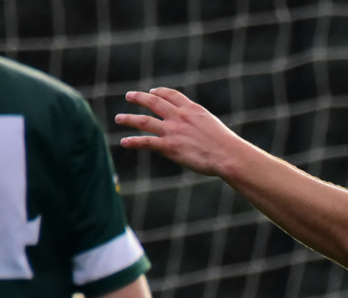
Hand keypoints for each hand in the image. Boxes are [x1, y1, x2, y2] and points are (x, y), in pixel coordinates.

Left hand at [115, 88, 248, 177]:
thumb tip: (201, 132)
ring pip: (144, 121)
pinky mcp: (169, 146)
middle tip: (129, 96)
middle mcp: (179, 116)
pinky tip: (124, 142)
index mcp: (192, 109)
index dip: (159, 92)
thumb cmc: (228, 146)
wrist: (228, 155)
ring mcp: (172, 131)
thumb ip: (201, 125)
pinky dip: (133, 142)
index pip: (171, 95)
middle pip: (153, 102)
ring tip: (119, 118)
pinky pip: (146, 142)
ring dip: (129, 119)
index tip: (153, 91)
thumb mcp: (214, 127)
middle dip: (139, 98)